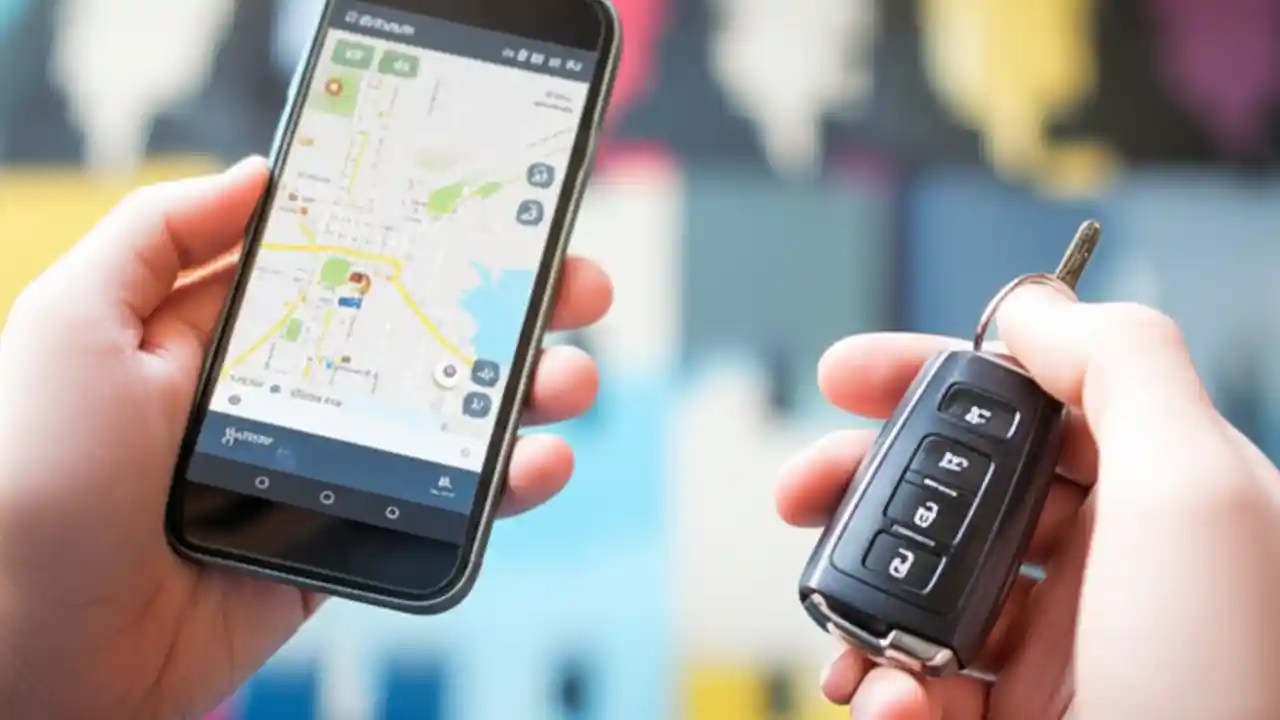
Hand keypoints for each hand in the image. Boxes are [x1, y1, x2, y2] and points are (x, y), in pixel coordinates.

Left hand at [0, 157, 612, 718]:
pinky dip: (509, 485)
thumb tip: (258, 174)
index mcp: (238, 330)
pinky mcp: (354, 538)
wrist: (41, 639)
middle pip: (428, 333)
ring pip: (455, 419)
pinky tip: (540, 461)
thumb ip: (159, 234)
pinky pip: (446, 506)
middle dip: (510, 308)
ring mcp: (335, 464)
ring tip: (572, 379)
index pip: (357, 264)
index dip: (430, 237)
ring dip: (530, 392)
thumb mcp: (76, 322)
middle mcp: (298, 388)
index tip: (497, 216)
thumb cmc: (38, 474)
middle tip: (576, 287)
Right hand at [778, 286, 1279, 718]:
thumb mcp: (1199, 498)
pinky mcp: (1006, 719)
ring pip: (917, 583)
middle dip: (864, 483)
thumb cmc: (1220, 692)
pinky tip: (895, 708)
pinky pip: (914, 680)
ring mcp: (1053, 649)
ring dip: (859, 601)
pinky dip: (882, 691)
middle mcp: (1106, 568)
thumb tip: (1035, 307)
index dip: (933, 375)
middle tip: (800, 491)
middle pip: (954, 487)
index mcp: (1158, 499)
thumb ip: (1124, 367)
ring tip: (846, 633)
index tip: (844, 373)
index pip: (1031, 401)